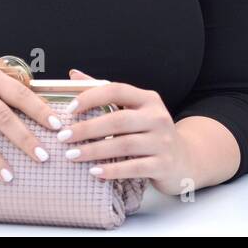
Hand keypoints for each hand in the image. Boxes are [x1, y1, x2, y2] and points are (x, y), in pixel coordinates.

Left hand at [56, 68, 193, 195]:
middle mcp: (158, 117)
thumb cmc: (149, 132)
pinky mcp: (163, 164)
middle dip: (87, 129)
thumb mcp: (133, 109)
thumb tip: (73, 75)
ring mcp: (163, 141)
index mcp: (148, 99)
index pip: (117, 90)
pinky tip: (94, 172)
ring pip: (124, 145)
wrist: (184, 158)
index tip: (69, 110)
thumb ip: (105, 93)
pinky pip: (134, 168)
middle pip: (118, 120)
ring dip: (94, 151)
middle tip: (63, 137)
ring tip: (71, 155)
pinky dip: (112, 170)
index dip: (92, 97)